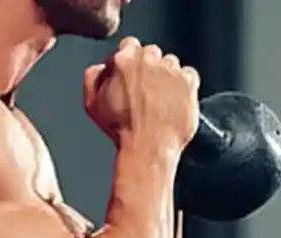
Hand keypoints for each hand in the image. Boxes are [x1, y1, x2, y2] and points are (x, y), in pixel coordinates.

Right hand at [83, 37, 200, 152]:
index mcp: (124, 59)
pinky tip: (173, 102)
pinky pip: (189, 75)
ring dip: (166, 76)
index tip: (130, 77)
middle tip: (144, 92)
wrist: (147, 149)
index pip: (129, 46)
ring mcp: (171, 69)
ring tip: (160, 100)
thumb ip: (93, 76)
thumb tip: (100, 67)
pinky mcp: (189, 81)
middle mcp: (150, 59)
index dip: (129, 63)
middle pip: (151, 53)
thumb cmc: (120, 130)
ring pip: (171, 63)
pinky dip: (184, 85)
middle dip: (148, 68)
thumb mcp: (92, 103)